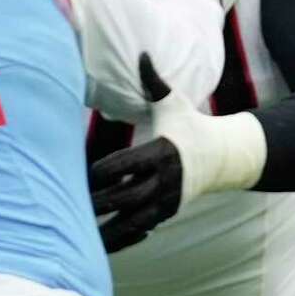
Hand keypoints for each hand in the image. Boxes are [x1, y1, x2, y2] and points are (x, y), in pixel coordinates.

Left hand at [87, 56, 193, 251]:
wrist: (223, 156)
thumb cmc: (191, 124)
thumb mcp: (174, 102)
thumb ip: (154, 81)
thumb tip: (142, 51)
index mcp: (162, 152)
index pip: (124, 166)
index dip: (101, 171)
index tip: (81, 173)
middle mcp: (164, 180)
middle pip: (125, 197)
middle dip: (98, 203)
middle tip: (70, 205)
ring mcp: (166, 201)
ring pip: (132, 223)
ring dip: (106, 231)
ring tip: (79, 238)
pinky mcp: (166, 214)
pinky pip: (140, 231)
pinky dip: (122, 240)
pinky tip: (100, 244)